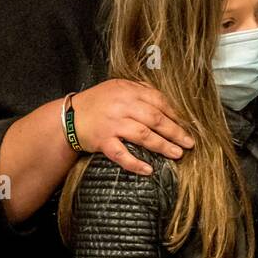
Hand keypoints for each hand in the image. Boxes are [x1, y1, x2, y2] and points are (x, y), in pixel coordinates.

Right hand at [73, 79, 194, 175]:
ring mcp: (113, 124)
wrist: (68, 116)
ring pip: (143, 135)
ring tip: (176, 154)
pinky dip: (135, 163)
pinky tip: (148, 170)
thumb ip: (139, 90)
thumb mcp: (117, 87)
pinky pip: (121, 154)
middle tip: (189, 143)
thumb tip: (164, 100)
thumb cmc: (97, 102)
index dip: (174, 114)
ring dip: (162, 146)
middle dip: (175, 131)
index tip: (186, 124)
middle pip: (155, 119)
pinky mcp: (103, 141)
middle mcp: (122, 106)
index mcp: (128, 91)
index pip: (158, 101)